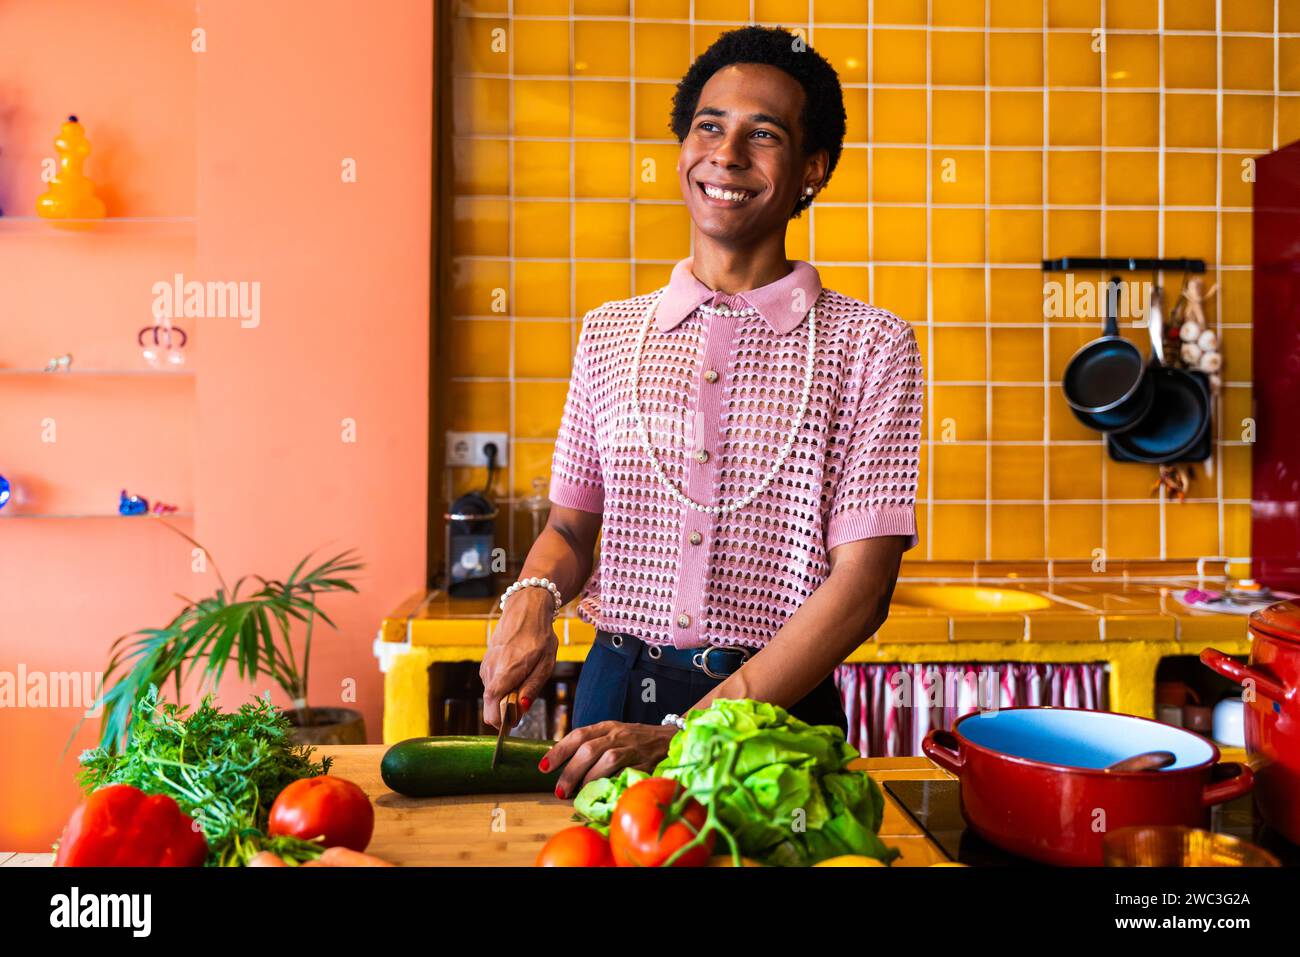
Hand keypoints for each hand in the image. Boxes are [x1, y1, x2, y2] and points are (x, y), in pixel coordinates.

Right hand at [480, 588, 557, 728]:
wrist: (525, 610)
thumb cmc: (539, 636)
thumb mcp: (545, 663)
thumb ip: (532, 688)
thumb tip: (521, 710)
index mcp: (506, 671)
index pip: (492, 704)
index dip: (500, 719)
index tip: (515, 722)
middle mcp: (490, 670)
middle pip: (491, 705)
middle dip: (506, 710)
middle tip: (525, 700)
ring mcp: (485, 667)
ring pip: (491, 696)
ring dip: (505, 697)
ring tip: (524, 678)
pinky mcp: (485, 664)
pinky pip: (491, 685)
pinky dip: (502, 687)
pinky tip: (516, 673)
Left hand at [542, 721, 676, 798]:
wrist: (670, 738)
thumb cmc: (636, 741)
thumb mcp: (614, 736)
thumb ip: (594, 746)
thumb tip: (565, 768)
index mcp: (606, 726)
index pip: (578, 735)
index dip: (558, 750)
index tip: (543, 767)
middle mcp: (617, 734)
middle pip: (588, 748)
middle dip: (570, 770)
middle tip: (559, 790)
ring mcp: (632, 747)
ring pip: (606, 758)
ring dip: (588, 778)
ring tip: (578, 793)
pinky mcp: (645, 761)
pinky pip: (625, 771)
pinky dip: (611, 782)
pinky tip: (602, 792)